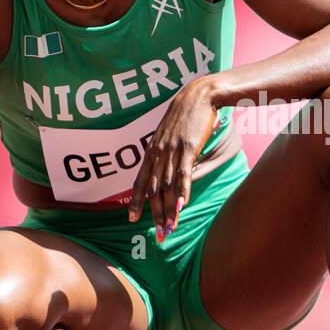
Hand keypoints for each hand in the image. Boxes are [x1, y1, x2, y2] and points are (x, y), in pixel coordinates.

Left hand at [128, 79, 218, 238]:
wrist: (197, 95)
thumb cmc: (185, 114)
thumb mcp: (169, 134)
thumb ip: (165, 152)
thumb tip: (165, 170)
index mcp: (152, 151)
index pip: (140, 181)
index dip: (136, 202)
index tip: (132, 219)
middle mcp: (158, 153)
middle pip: (153, 190)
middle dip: (154, 214)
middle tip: (158, 234)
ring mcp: (172, 151)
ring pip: (167, 186)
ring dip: (169, 210)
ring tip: (170, 228)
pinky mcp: (188, 147)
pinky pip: (183, 174)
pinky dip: (181, 191)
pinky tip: (181, 206)